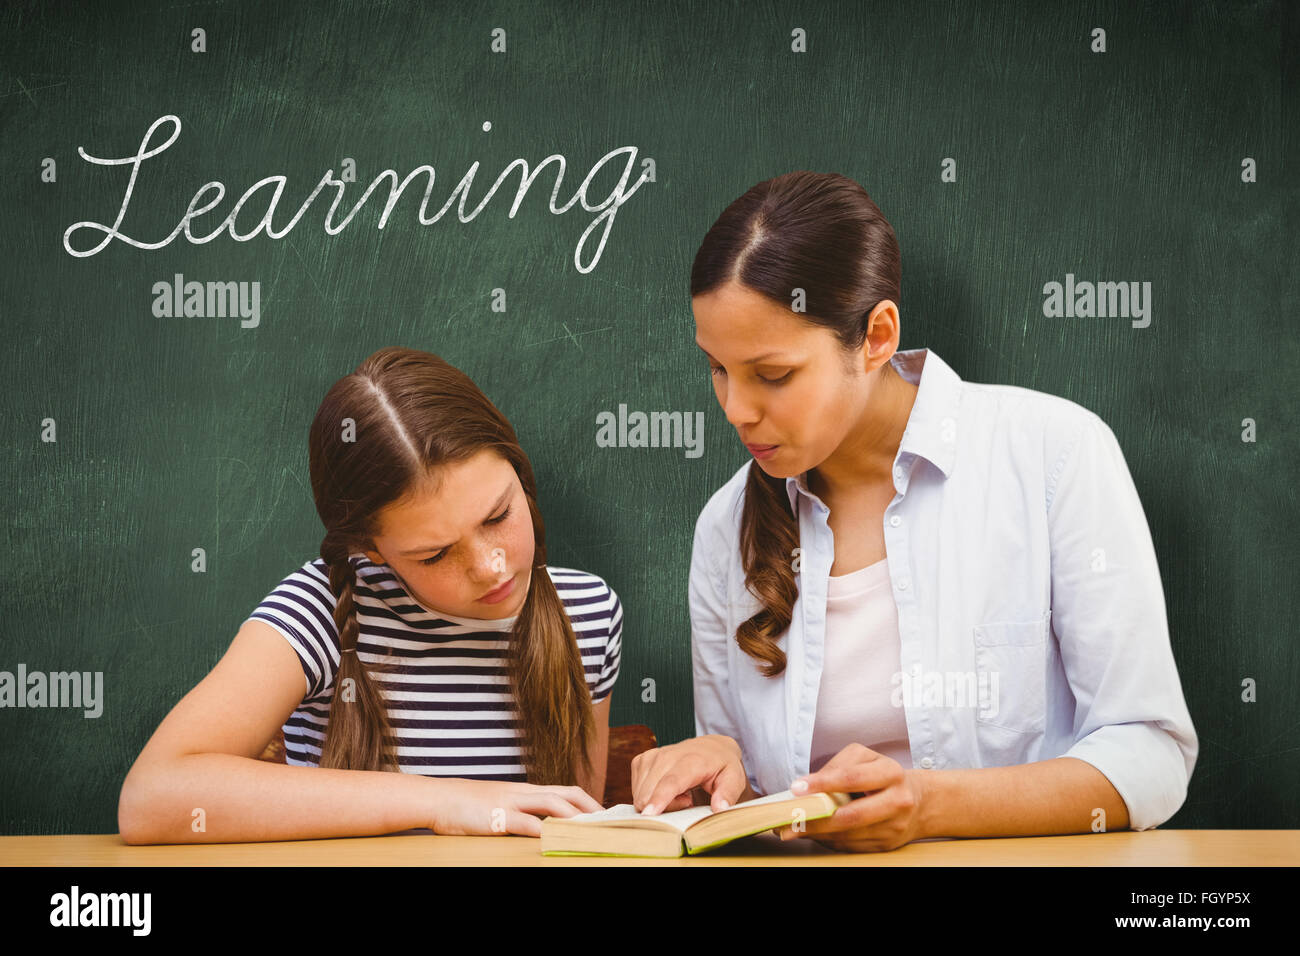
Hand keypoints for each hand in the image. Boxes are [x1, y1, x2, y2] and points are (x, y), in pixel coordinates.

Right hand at [427, 779, 603, 836]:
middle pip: (566, 793)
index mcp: (526, 790)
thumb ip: (521, 812)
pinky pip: (525, 822)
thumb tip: (541, 827)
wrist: (438, 798)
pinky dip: (542, 830)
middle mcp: (523, 792)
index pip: (564, 790)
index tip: (604, 814)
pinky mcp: (498, 816)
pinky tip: (554, 838)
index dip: (587, 801)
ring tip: (591, 828)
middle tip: (608, 822)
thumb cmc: (467, 805)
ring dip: (574, 816)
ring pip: (551, 804)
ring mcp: (511, 802)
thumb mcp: (500, 804)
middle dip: (590, 807)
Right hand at [631, 735, 748, 814]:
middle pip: (651, 793)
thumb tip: (719, 808)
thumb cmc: (722, 766)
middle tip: (687, 800)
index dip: (659, 798)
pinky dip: (649, 795)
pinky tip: (666, 789)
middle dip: (665, 808)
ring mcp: (652, 756)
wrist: (711, 747)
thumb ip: (728, 794)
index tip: (650, 814)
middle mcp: (667, 755)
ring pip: (641, 794)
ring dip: (657, 802)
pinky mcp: (641, 760)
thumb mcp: (734, 779)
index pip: (671, 781)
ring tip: (680, 793)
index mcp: (691, 760)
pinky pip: (636, 790)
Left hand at [774, 743, 927, 851]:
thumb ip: (838, 766)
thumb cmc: (883, 775)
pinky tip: (815, 834)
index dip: (822, 783)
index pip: (852, 778)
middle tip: (789, 819)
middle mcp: (897, 801)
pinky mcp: (887, 845)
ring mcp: (894, 827)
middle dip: (816, 820)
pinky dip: (829, 840)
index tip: (797, 788)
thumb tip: (808, 785)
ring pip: (848, 835)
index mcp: (890, 773)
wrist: (918, 801)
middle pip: (850, 816)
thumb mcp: (865, 758)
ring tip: (793, 829)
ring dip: (817, 834)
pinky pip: (852, 846)